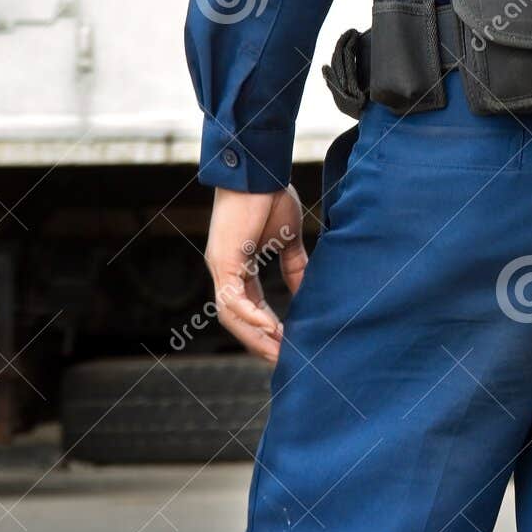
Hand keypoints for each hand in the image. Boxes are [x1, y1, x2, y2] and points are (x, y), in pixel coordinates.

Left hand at [205, 185, 306, 361]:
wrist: (260, 171)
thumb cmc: (271, 197)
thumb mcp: (290, 238)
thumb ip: (296, 266)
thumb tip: (309, 289)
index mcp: (240, 268)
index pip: (251, 307)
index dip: (268, 328)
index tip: (290, 345)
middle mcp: (226, 272)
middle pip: (238, 319)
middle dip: (260, 341)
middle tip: (284, 361)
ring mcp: (221, 267)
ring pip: (232, 315)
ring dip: (255, 336)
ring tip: (279, 351)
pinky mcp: (223, 260)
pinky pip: (233, 299)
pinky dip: (250, 316)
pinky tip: (271, 328)